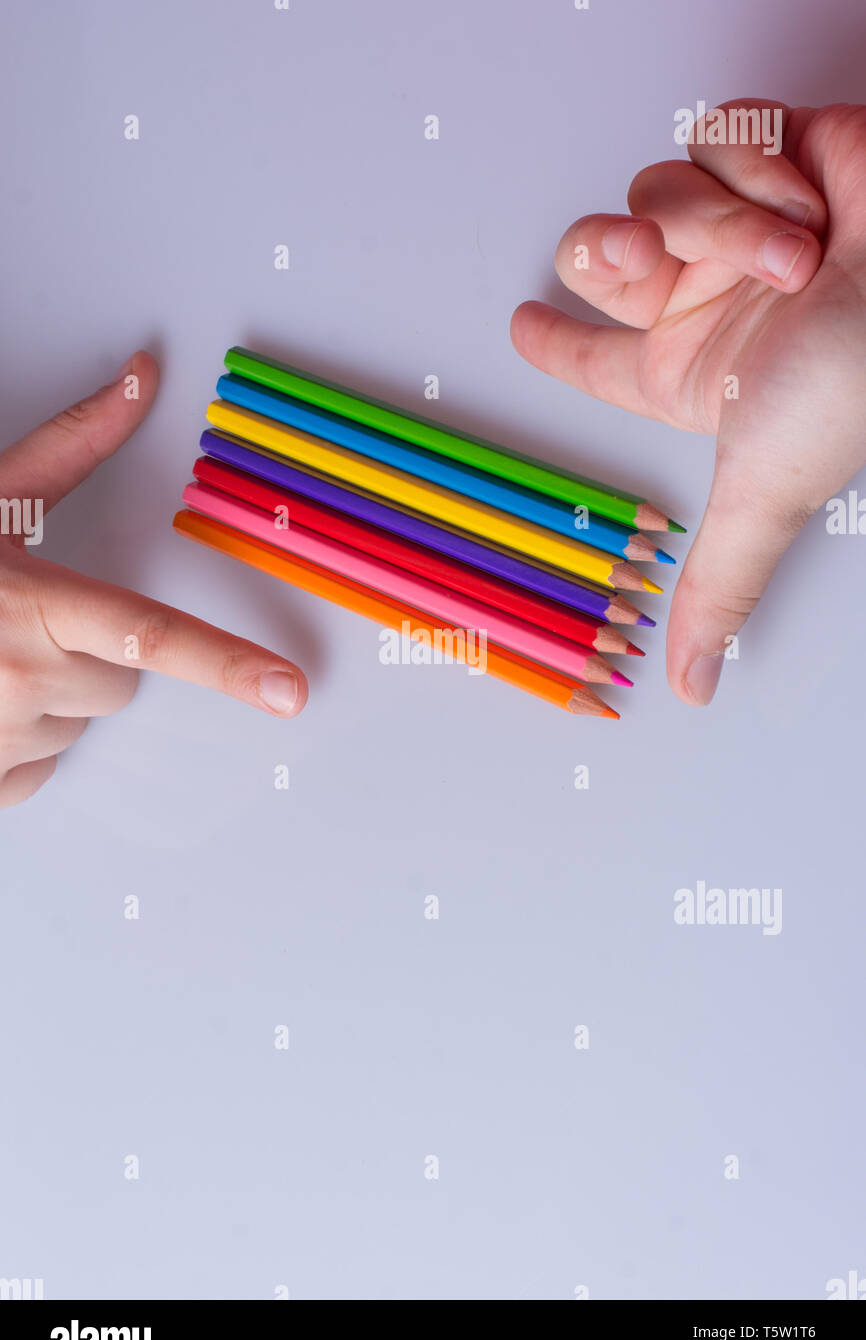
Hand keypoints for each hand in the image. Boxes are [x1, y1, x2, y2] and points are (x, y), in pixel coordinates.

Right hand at [0, 352, 306, 807]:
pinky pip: (40, 770)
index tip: (287, 691)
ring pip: (80, 726)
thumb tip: (142, 380)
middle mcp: (20, 683)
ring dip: (48, 700)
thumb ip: (71, 446)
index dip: (229, 665)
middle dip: (90, 655)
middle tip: (17, 624)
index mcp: (29, 608)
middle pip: (123, 683)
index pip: (152, 637)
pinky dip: (16, 744)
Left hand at [511, 100, 865, 703]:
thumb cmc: (854, 378)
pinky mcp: (776, 159)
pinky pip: (719, 140)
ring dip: (718, 226)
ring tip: (787, 258)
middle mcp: (705, 302)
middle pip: (598, 259)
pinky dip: (760, 175)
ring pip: (655, 194)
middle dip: (606, 254)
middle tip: (640, 264)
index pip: (593, 359)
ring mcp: (736, 231)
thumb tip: (692, 690)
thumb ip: (720, 586)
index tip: (519, 327)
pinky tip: (809, 209)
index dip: (551, 343)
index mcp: (690, 373)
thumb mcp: (761, 491)